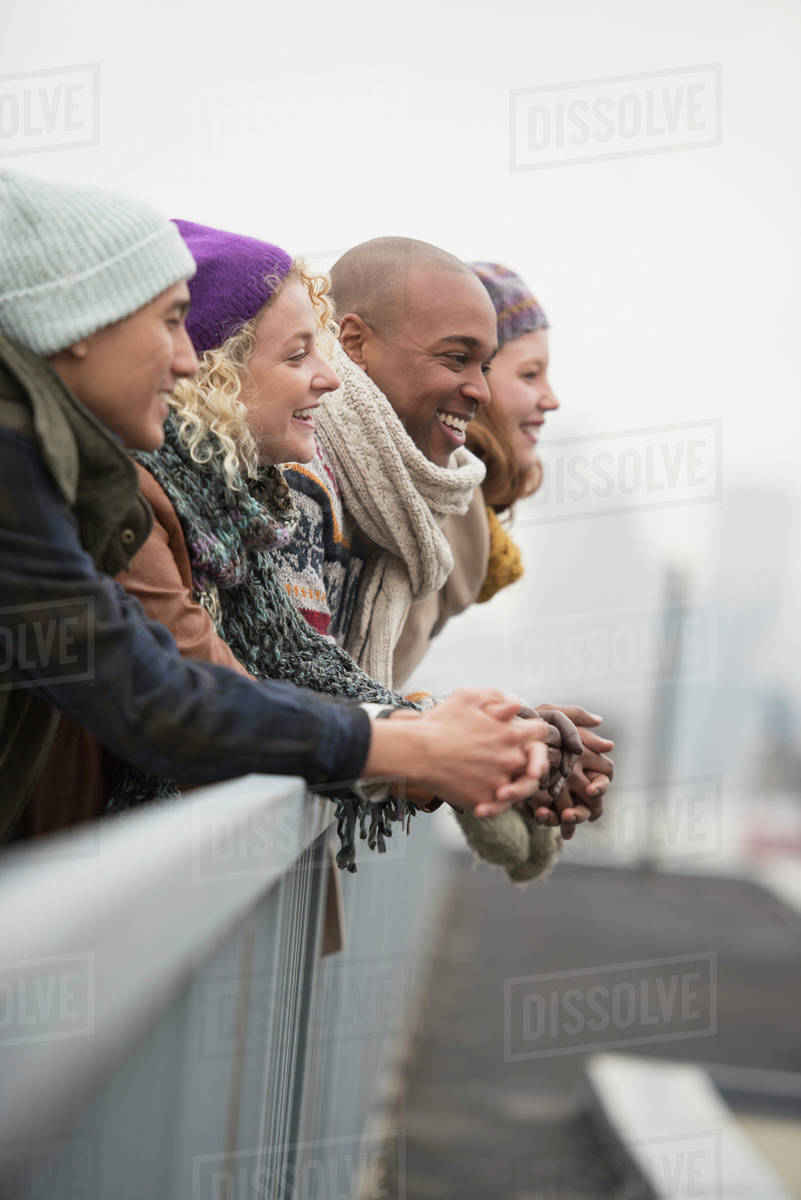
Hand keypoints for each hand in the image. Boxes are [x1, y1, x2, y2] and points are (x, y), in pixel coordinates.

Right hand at [364, 689, 548, 816]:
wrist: (415, 752)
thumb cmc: (440, 722)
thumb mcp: (467, 697)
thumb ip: (496, 697)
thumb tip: (515, 705)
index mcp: (511, 733)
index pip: (541, 732)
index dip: (533, 731)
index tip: (525, 735)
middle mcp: (511, 759)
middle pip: (535, 765)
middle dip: (527, 762)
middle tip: (514, 763)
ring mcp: (499, 782)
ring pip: (519, 789)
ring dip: (512, 785)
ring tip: (496, 783)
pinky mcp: (484, 801)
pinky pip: (498, 805)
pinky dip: (492, 802)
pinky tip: (479, 795)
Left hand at [524, 704, 613, 837]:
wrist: (506, 732)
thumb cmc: (533, 721)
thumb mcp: (554, 714)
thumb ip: (579, 721)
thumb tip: (610, 745)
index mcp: (585, 762)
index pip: (604, 779)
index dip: (600, 786)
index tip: (591, 789)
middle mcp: (575, 781)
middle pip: (591, 806)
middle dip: (581, 813)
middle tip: (569, 814)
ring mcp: (559, 793)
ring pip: (572, 815)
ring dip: (566, 820)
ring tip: (549, 816)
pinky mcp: (540, 801)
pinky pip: (548, 817)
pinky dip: (545, 818)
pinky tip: (536, 813)